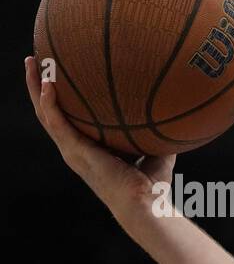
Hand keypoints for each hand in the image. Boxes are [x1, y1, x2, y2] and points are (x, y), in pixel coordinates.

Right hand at [24, 55, 175, 217]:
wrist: (146, 203)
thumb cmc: (153, 186)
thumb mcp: (156, 152)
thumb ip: (156, 134)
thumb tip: (170, 115)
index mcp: (88, 150)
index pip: (67, 120)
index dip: (59, 100)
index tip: (57, 76)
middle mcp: (75, 149)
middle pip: (48, 112)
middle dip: (38, 85)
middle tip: (34, 60)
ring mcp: (72, 151)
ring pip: (44, 114)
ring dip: (35, 87)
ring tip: (31, 62)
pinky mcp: (75, 152)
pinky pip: (56, 122)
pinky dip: (50, 103)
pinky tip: (48, 84)